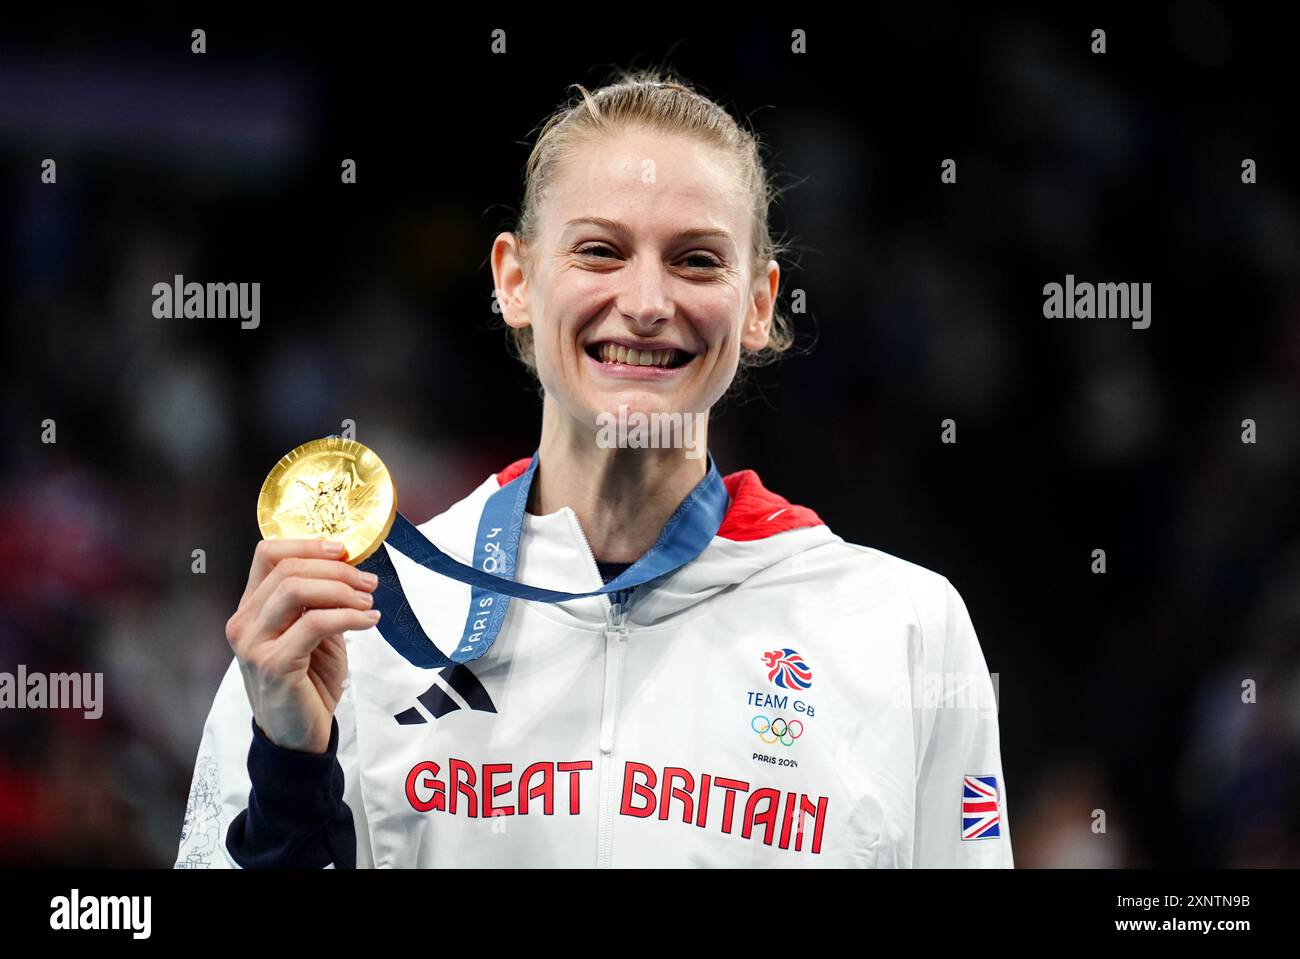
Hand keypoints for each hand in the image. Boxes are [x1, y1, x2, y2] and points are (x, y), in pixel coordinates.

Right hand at [225, 538, 380, 753]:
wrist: (298, 736)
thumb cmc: (307, 682)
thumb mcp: (313, 633)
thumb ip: (319, 601)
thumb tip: (348, 567)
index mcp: (250, 609)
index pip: (267, 555)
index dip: (307, 544)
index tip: (344, 550)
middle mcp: (244, 623)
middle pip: (288, 570)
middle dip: (336, 569)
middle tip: (368, 581)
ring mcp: (254, 645)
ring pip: (297, 591)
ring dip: (342, 590)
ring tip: (368, 601)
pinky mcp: (274, 665)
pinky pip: (315, 624)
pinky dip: (348, 617)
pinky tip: (367, 621)